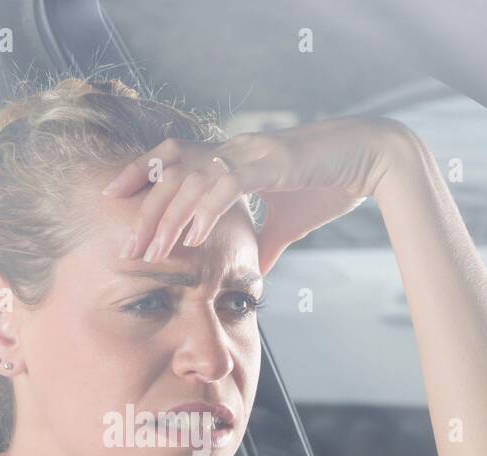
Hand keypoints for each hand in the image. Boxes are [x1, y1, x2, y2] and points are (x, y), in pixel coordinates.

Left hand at [101, 116, 419, 272]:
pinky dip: (206, 210)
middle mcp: (234, 150)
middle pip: (172, 173)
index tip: (111, 200)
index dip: (139, 175)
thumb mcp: (288, 224)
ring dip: (170, 219)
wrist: (375, 162)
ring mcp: (250, 153)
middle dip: (145, 213)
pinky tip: (192, 236)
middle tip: (126, 250)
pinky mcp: (271, 163)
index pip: (172, 160)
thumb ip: (264, 245)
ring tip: (152, 254)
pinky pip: (228, 185)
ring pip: (193, 180)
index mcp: (232, 158)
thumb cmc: (332, 185)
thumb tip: (252, 274)